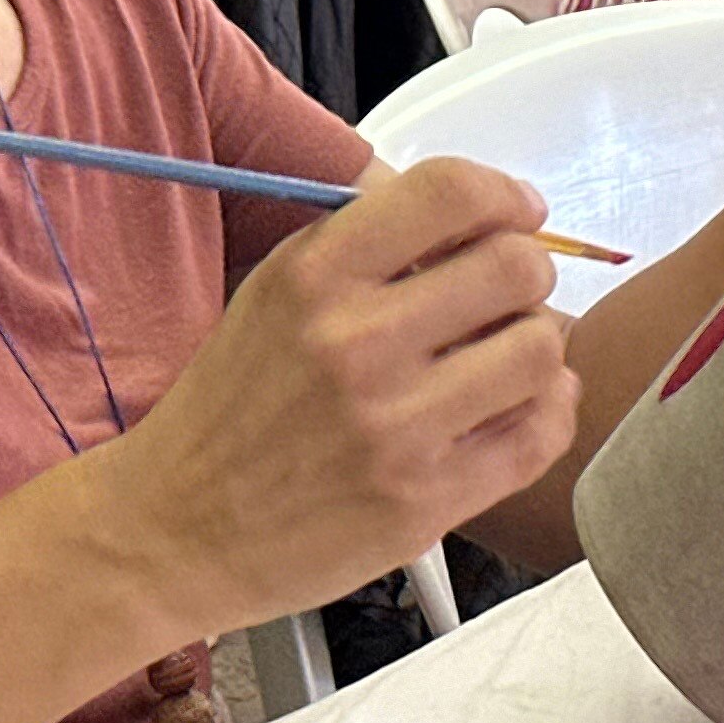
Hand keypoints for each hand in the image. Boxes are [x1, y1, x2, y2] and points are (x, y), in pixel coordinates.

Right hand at [103, 159, 575, 631]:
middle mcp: (356, 344)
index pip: (451, 192)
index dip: (504, 195)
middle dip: (527, 274)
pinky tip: (515, 409)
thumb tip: (483, 220)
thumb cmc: (234, 409)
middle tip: (509, 296)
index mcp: (315, 277)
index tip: (517, 213)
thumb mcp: (276, 296)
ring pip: (541, 349)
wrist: (176, 530)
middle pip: (516, 267)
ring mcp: (396, 427)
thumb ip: (371, 250)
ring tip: (502, 361)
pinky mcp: (426, 501)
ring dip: (536, 348)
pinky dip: (548, 412)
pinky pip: (541, 434)